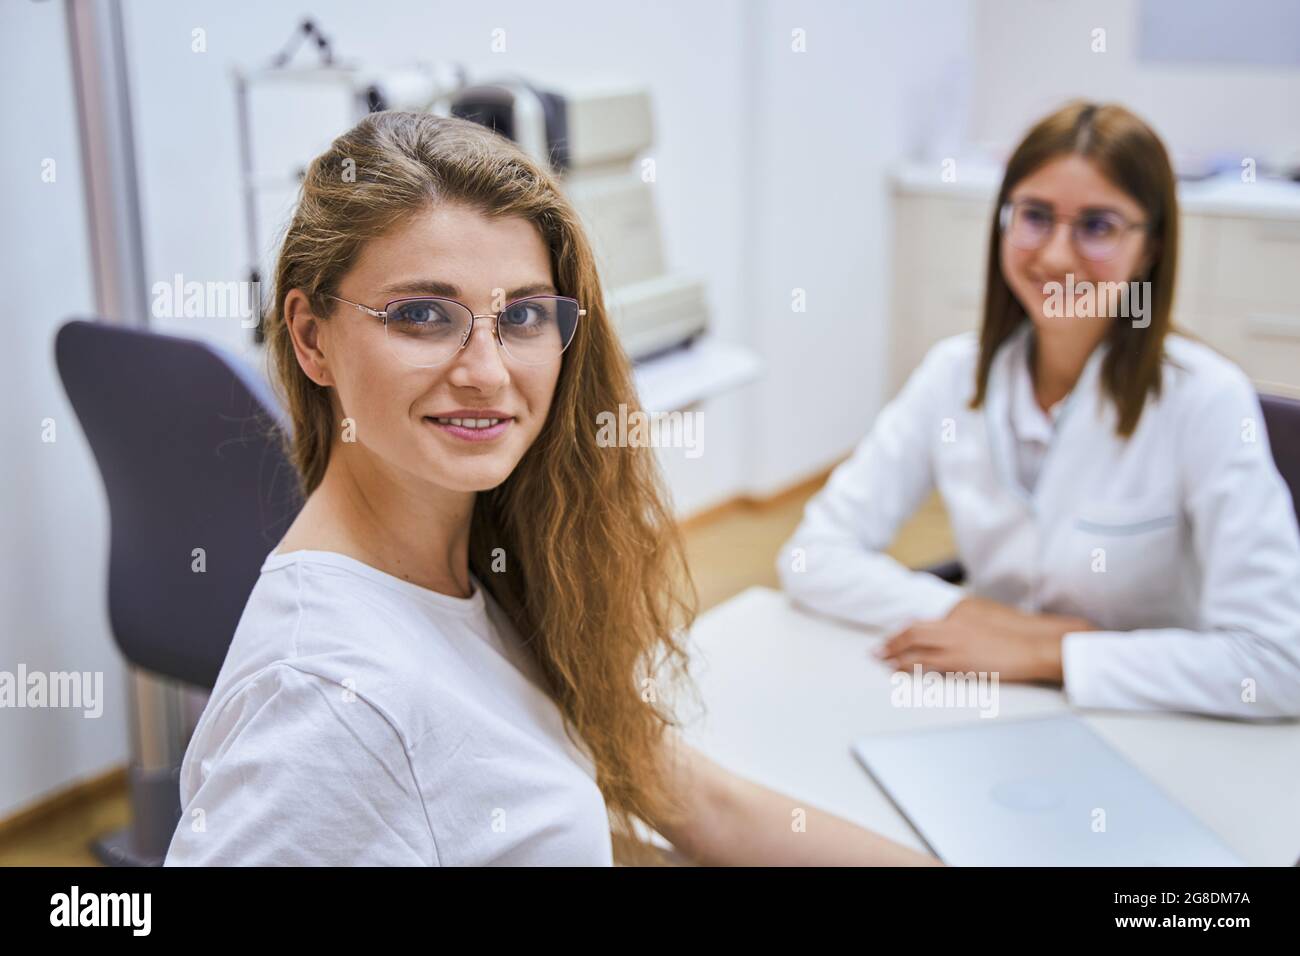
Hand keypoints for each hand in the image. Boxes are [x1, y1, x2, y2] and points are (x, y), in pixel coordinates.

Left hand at [875, 597, 1092, 682]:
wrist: (1033, 647)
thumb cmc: (1014, 636)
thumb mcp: (986, 619)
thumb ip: (964, 623)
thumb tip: (948, 627)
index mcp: (959, 615)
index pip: (922, 622)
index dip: (902, 631)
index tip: (891, 638)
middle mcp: (953, 627)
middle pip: (913, 634)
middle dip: (891, 643)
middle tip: (877, 652)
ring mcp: (956, 645)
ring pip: (916, 649)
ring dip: (896, 656)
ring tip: (883, 662)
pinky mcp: (961, 662)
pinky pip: (929, 665)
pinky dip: (912, 668)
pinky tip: (903, 671)